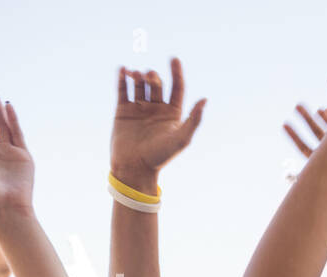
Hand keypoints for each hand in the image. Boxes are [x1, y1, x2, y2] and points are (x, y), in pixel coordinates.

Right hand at [111, 57, 206, 191]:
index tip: (174, 59)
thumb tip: (205, 99)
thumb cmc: (160, 156)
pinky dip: (122, 78)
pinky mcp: (122, 111)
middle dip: (153, 76)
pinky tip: (123, 69)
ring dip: (138, 75)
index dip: (177, 73)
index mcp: (172, 114)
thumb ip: (194, 120)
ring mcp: (139, 109)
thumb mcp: (181, 139)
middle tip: (149, 77)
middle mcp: (156, 109)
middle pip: (157, 84)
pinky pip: (122, 90)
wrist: (134, 167)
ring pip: (139, 84)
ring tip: (135, 74)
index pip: (177, 88)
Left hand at [285, 105, 326, 206]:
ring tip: (317, 107)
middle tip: (298, 106)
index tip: (285, 124)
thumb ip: (319, 178)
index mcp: (326, 166)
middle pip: (316, 134)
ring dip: (323, 117)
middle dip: (307, 120)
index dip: (294, 136)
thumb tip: (292, 176)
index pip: (305, 148)